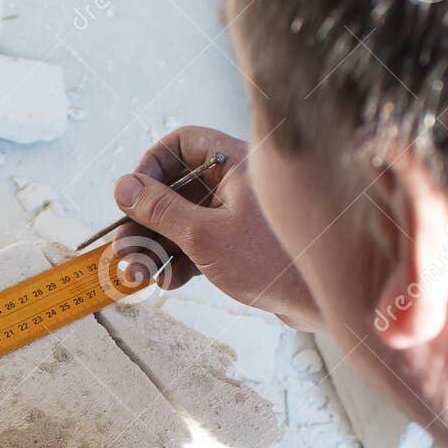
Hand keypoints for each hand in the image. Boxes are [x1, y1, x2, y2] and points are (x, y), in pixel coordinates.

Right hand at [111, 126, 320, 329]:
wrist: (326, 304)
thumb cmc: (274, 262)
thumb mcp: (204, 236)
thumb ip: (160, 210)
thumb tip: (122, 187)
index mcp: (235, 164)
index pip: (182, 143)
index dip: (151, 167)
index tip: (131, 198)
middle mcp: (237, 184)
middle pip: (175, 188)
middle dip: (144, 222)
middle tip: (122, 251)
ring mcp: (238, 215)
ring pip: (183, 221)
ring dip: (156, 247)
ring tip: (138, 275)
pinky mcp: (241, 245)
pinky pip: (199, 244)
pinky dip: (180, 261)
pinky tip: (168, 282)